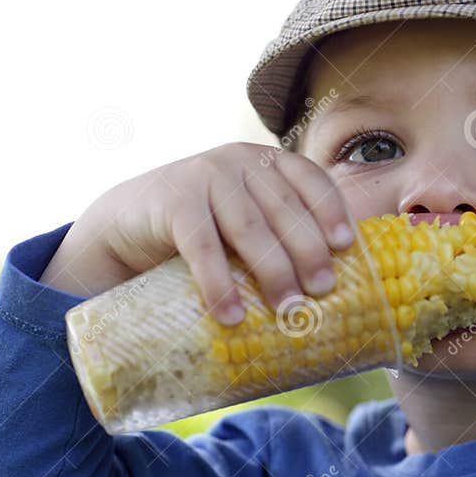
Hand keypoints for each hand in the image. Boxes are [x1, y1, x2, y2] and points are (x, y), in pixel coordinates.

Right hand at [39, 143, 355, 324]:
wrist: (130, 217)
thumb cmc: (204, 224)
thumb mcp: (245, 212)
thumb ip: (279, 226)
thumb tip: (334, 280)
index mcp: (266, 161)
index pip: (309, 178)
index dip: (330, 210)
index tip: (345, 245)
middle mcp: (239, 161)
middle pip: (284, 208)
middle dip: (307, 251)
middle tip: (322, 291)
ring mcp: (205, 177)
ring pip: (249, 229)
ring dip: (272, 272)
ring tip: (288, 309)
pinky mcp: (174, 202)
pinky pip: (203, 247)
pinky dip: (219, 284)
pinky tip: (231, 315)